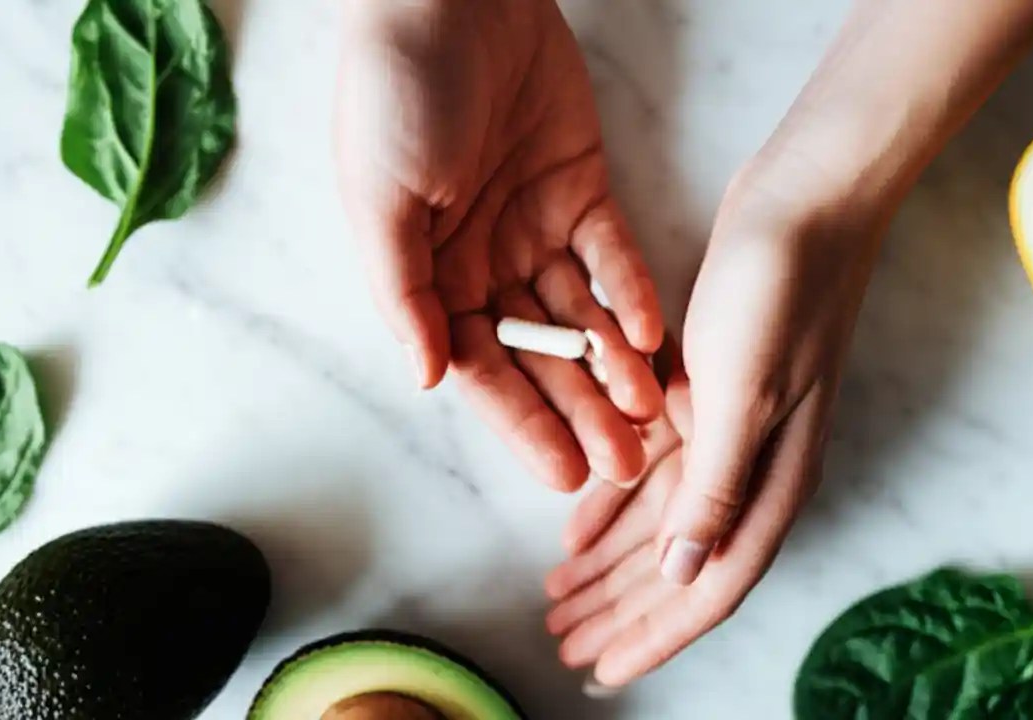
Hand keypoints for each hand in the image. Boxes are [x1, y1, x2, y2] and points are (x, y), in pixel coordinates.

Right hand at [336, 0, 663, 489]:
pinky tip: (653, 335)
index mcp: (427, 276)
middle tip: (626, 463)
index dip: (523, 423)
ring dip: (615, 365)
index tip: (565, 472)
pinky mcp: (580, 189)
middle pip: (540, 354)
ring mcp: (534, 228)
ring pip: (582, 316)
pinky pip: (611, 254)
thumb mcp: (379, 202)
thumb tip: (428, 380)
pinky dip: (631, 292)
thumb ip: (404, 294)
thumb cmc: (395, 97)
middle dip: (580, 410)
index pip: (481, 369)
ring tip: (651, 415)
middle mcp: (482, 263)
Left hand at [546, 142, 888, 685]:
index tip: (602, 670)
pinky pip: (652, 467)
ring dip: (610, 563)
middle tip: (565, 642)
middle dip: (620, 609)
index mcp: (768, 481)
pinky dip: (613, 500)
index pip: (706, 586)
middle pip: (677, 565)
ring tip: (561, 599)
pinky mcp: (705, 393)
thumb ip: (718, 489)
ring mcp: (729, 431)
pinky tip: (575, 527)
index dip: (653, 634)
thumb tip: (686, 575)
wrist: (806, 199)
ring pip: (660, 521)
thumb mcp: (742, 394)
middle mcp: (752, 468)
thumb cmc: (778, 292)